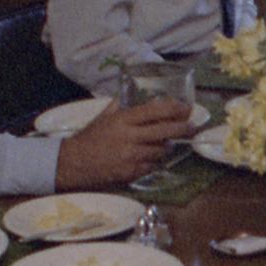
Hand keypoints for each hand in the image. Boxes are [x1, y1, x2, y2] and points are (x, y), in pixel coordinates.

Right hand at [53, 97, 190, 188]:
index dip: (173, 109)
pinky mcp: (130, 173)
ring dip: (167, 146)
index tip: (186, 108)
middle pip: (164, 131)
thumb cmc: (89, 138)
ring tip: (168, 143)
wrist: (73, 163)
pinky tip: (151, 158)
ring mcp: (131, 156)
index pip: (153, 111)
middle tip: (192, 127)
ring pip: (160, 150)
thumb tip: (132, 93)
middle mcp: (129, 137)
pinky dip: (153, 161)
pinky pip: (151, 166)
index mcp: (122, 120)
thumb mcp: (103, 117)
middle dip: (182, 128)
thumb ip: (119, 106)